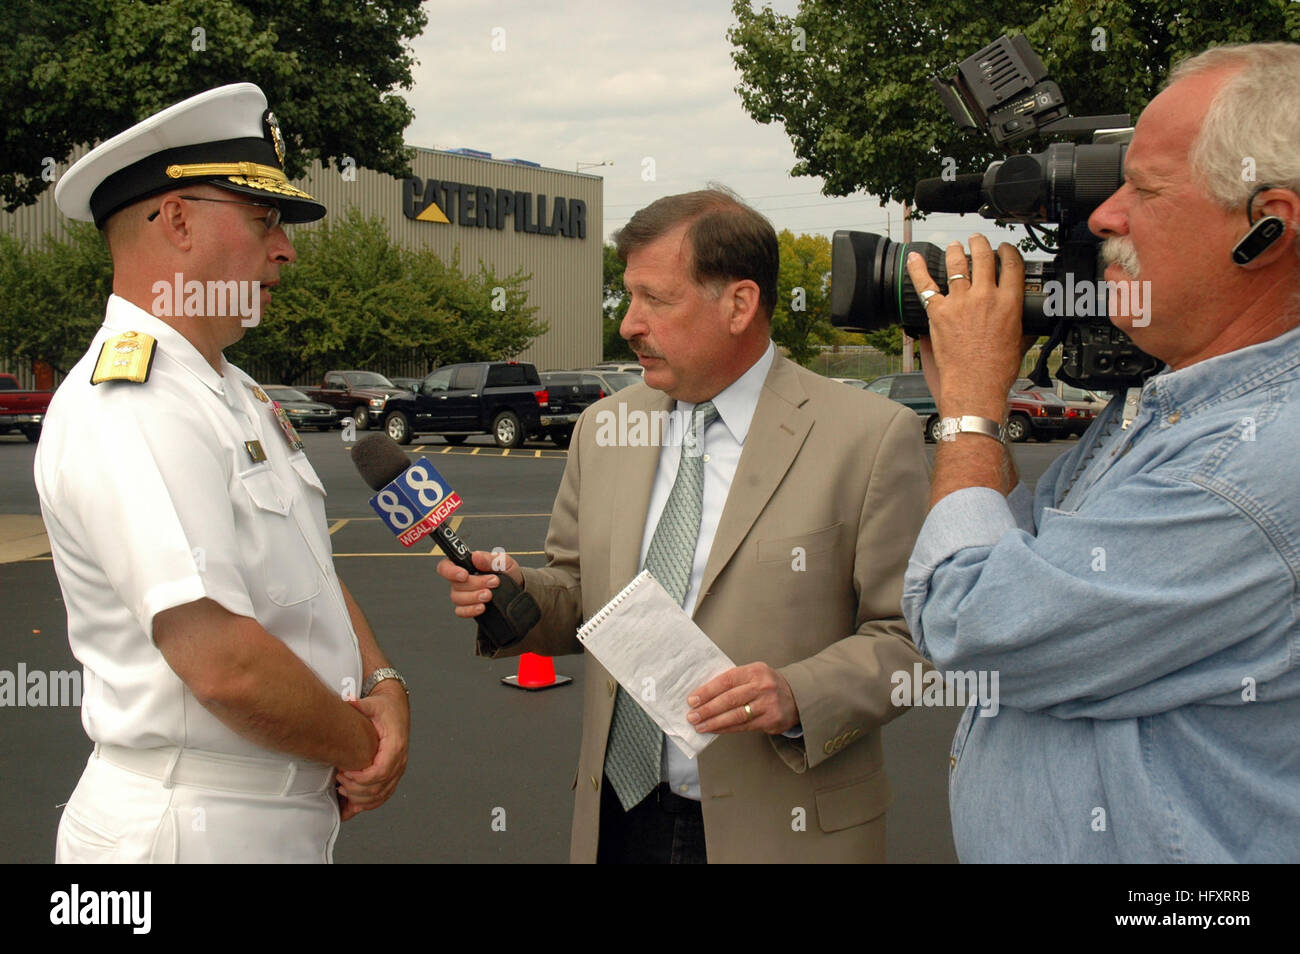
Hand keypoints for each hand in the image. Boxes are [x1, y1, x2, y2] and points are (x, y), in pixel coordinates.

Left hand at [336, 682, 408, 820]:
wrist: (396, 706)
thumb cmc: (385, 707)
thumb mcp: (372, 703)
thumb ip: (360, 705)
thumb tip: (348, 701)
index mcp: (395, 746)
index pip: (380, 772)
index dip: (361, 778)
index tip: (345, 774)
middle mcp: (399, 760)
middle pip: (379, 787)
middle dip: (356, 789)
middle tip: (339, 781)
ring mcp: (398, 769)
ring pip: (381, 795)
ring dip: (361, 799)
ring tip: (343, 790)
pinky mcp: (393, 773)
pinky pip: (384, 795)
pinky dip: (369, 803)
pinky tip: (353, 803)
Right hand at [436, 550, 523, 618]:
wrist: (517, 589)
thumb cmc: (507, 572)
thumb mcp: (503, 561)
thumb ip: (490, 558)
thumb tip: (477, 556)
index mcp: (466, 564)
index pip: (446, 566)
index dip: (450, 571)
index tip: (464, 574)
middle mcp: (461, 580)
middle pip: (455, 584)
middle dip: (475, 584)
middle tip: (492, 582)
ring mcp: (463, 594)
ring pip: (457, 598)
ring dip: (474, 597)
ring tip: (489, 594)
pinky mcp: (468, 607)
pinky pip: (461, 611)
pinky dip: (471, 610)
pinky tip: (482, 607)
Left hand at [686, 662, 798, 734]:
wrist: (797, 697)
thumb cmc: (767, 685)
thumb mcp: (754, 674)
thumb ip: (734, 681)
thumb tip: (704, 694)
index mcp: (755, 671)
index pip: (726, 680)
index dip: (707, 690)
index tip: (692, 699)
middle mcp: (762, 686)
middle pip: (729, 699)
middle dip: (708, 709)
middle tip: (692, 715)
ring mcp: (768, 704)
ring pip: (735, 715)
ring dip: (714, 722)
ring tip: (699, 725)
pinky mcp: (770, 720)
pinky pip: (743, 726)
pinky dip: (726, 728)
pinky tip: (715, 729)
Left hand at [906, 235, 1028, 419]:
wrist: (975, 386)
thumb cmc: (997, 371)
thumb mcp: (1020, 343)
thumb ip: (1022, 326)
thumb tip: (1029, 325)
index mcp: (1009, 302)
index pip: (1012, 264)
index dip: (1008, 251)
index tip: (1004, 248)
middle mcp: (985, 297)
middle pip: (983, 258)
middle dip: (980, 244)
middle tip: (976, 240)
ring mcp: (960, 303)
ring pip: (956, 265)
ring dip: (955, 252)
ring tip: (954, 247)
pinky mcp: (939, 313)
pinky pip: (925, 285)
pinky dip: (918, 269)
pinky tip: (914, 258)